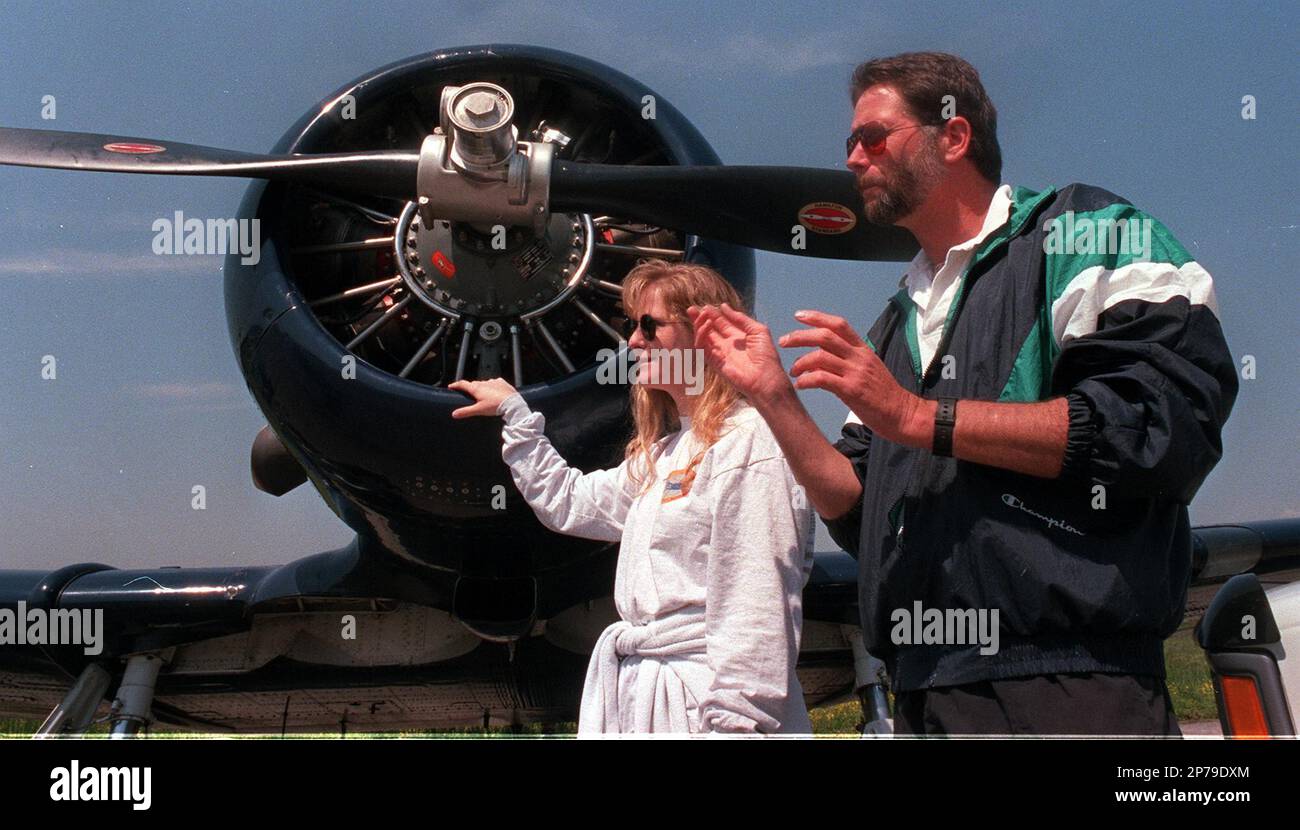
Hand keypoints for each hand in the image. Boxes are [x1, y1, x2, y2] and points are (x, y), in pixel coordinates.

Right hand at [447, 378, 517, 418]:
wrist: (512, 403)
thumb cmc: (495, 406)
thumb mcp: (479, 410)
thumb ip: (466, 411)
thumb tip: (454, 414)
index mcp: (476, 388)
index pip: (463, 384)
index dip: (456, 385)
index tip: (451, 386)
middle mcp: (484, 383)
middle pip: (473, 383)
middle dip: (469, 387)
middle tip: (467, 392)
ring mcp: (493, 382)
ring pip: (484, 383)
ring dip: (482, 387)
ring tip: (482, 394)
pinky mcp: (502, 382)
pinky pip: (494, 382)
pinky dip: (492, 386)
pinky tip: (494, 391)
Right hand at [687, 303, 792, 404]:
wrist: (765, 378)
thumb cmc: (766, 356)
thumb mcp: (758, 330)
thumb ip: (741, 318)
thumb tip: (724, 306)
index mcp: (738, 337)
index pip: (722, 323)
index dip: (714, 314)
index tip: (707, 306)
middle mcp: (727, 344)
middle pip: (710, 329)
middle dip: (700, 319)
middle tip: (692, 309)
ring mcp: (720, 353)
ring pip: (703, 337)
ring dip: (699, 325)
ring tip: (700, 314)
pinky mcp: (714, 361)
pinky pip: (703, 347)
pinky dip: (701, 335)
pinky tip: (706, 325)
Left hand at [780, 309, 926, 445]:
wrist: (903, 414)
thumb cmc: (885, 395)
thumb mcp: (870, 369)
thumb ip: (849, 359)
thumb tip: (825, 354)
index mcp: (863, 350)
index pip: (839, 325)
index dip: (817, 317)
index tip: (798, 315)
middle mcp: (859, 357)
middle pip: (825, 337)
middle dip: (800, 336)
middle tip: (784, 342)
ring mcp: (856, 373)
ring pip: (820, 356)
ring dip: (800, 362)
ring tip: (793, 371)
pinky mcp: (852, 390)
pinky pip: (822, 379)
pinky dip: (806, 380)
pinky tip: (800, 385)